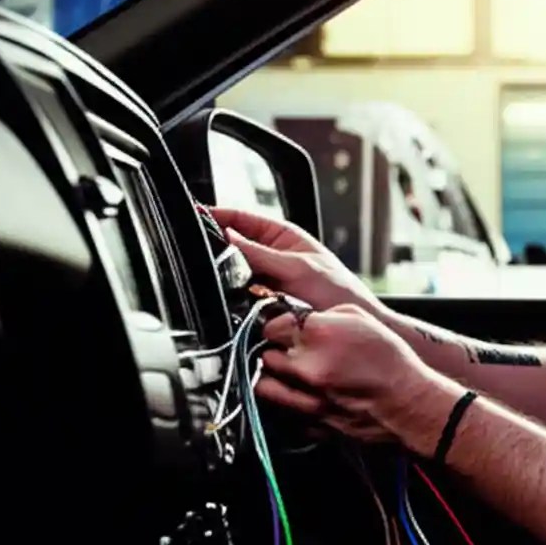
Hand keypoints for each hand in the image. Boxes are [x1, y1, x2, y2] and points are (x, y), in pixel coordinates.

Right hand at [210, 207, 383, 313]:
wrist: (350, 329)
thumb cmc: (337, 292)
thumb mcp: (297, 268)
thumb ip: (261, 253)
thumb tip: (227, 235)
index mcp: (282, 237)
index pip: (242, 218)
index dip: (217, 215)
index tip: (194, 216)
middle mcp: (271, 256)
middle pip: (232, 247)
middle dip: (217, 249)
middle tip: (198, 252)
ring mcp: (266, 280)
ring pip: (233, 274)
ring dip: (224, 276)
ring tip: (212, 278)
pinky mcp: (262, 304)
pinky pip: (238, 297)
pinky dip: (230, 297)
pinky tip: (225, 299)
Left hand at [254, 304, 447, 446]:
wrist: (409, 402)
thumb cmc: (390, 360)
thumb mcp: (358, 317)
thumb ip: (321, 316)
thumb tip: (299, 318)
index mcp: (318, 334)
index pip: (271, 325)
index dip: (279, 325)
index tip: (288, 328)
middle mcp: (306, 366)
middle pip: (265, 353)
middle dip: (276, 350)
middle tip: (292, 349)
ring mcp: (306, 398)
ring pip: (264, 384)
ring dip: (273, 377)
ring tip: (290, 372)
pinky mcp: (311, 422)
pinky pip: (282, 411)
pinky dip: (287, 402)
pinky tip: (302, 394)